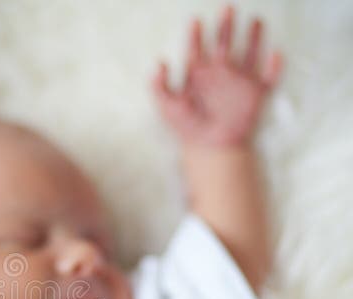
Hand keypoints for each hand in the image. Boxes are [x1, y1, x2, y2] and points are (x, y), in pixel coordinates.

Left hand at [152, 5, 281, 146]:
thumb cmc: (186, 128)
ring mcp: (238, 81)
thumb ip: (159, 85)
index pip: (197, 48)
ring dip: (253, 37)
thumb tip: (159, 61)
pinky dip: (274, 67)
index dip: (195, 35)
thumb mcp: (166, 107)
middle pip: (224, 43)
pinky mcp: (255, 94)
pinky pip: (269, 77)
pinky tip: (277, 53)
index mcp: (198, 74)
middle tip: (227, 8)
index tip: (195, 21)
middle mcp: (219, 73)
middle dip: (225, 26)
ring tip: (256, 20)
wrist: (209, 147)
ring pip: (249, 53)